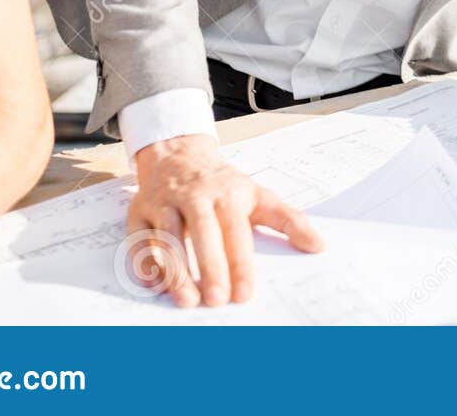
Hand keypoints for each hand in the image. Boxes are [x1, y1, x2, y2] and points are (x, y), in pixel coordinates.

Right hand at [127, 134, 322, 307]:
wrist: (179, 154)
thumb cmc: (224, 186)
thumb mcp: (259, 197)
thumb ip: (289, 221)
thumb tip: (319, 246)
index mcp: (228, 194)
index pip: (236, 231)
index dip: (240, 263)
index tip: (245, 294)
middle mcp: (195, 197)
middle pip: (202, 232)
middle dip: (210, 267)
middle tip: (217, 301)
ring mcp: (165, 203)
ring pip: (167, 236)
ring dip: (175, 270)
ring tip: (186, 300)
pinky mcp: (139, 211)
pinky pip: (137, 237)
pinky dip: (142, 260)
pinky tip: (152, 284)